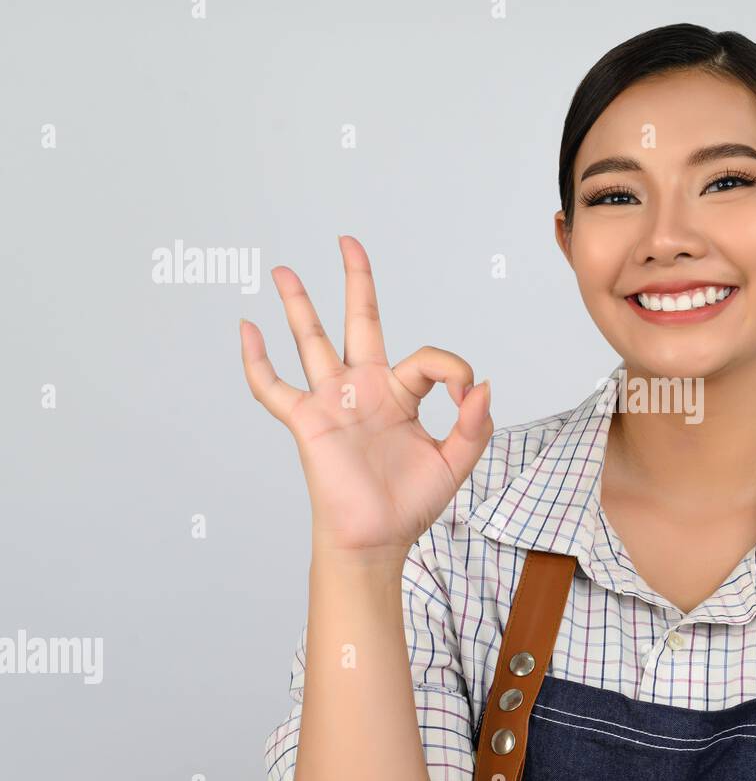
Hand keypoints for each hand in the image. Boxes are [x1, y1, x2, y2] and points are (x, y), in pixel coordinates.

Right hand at [239, 235, 492, 560]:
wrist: (376, 539)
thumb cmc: (410, 504)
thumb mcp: (456, 462)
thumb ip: (474, 424)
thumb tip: (484, 385)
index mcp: (402, 394)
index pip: (429, 360)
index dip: (455, 371)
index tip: (466, 397)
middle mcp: (365, 389)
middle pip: (360, 321)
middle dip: (357, 280)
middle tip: (348, 241)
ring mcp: (333, 401)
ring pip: (313, 341)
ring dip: (299, 305)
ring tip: (285, 270)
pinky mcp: (307, 421)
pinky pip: (272, 387)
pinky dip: (256, 360)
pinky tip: (246, 328)